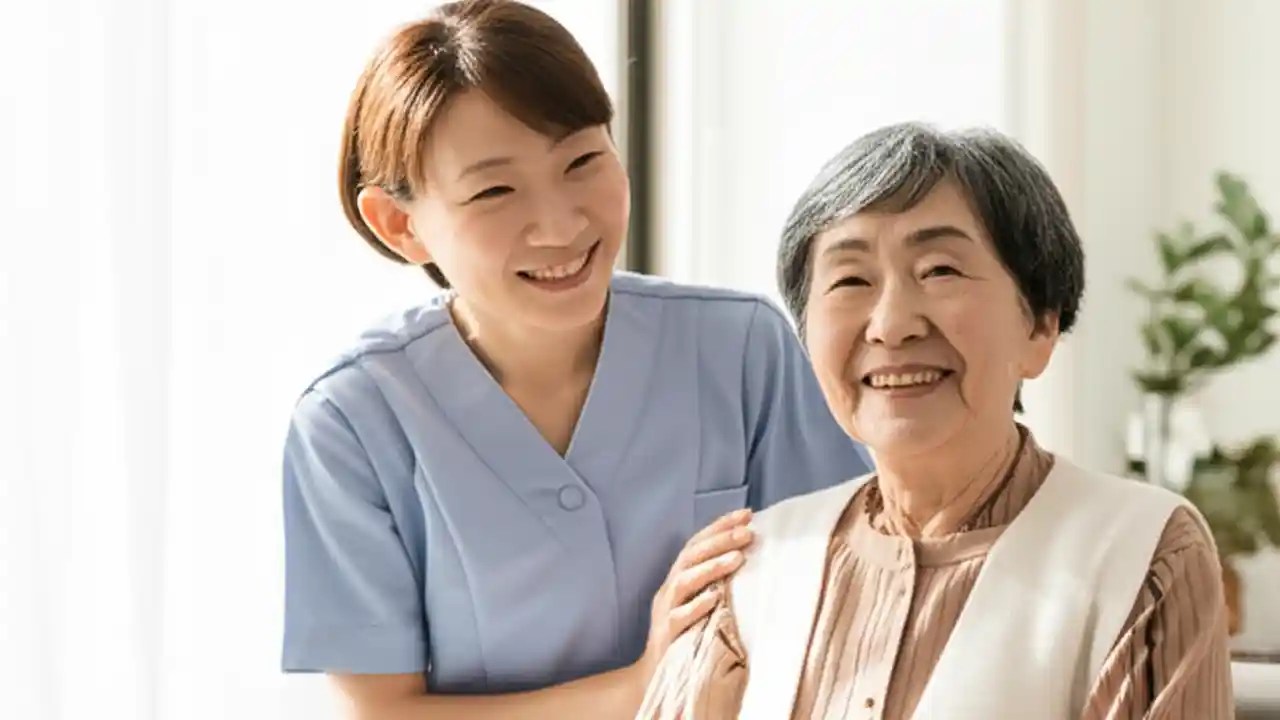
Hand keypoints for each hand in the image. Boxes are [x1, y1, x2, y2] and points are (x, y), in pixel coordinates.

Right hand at [637, 508, 754, 682]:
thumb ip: (714, 583)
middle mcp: (669, 589)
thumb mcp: (698, 604)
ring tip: (738, 558)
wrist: (653, 676)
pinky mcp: (666, 634)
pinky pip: (680, 617)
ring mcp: (665, 611)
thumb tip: (746, 558)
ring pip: (684, 581)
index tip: (747, 514)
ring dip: (711, 567)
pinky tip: (715, 598)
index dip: (720, 526)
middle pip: (690, 556)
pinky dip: (697, 606)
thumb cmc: (685, 637)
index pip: (697, 544)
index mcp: (678, 578)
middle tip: (747, 532)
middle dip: (719, 540)